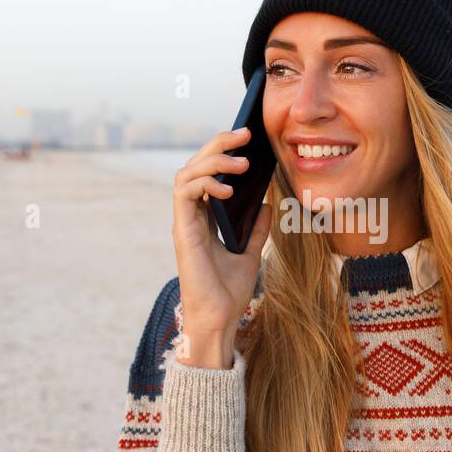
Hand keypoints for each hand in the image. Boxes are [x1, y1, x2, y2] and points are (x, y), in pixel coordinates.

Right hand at [171, 126, 272, 367]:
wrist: (219, 318)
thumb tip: (269, 202)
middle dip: (218, 144)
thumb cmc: (229, 291)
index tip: (248, 139)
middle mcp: (191, 215)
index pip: (208, 172)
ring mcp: (185, 221)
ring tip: (241, 162)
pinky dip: (204, 183)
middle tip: (245, 134)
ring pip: (187, 173)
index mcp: (205, 217)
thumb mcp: (251, 252)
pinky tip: (228, 188)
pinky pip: (184, 193)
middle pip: (195, 164)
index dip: (223, 151)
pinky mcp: (182, 230)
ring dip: (213, 160)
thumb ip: (257, 227)